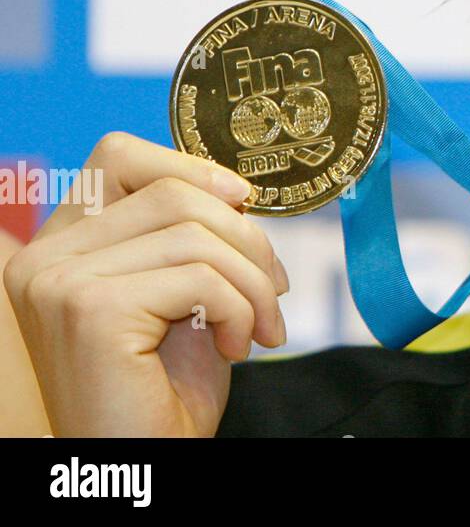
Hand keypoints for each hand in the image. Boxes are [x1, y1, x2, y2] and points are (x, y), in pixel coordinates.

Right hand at [2, 132, 288, 436]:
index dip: (191, 168)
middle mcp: (44, 257)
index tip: (243, 202)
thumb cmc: (164, 387)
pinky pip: (201, 278)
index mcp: (60, 244)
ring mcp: (59, 281)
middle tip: (275, 288)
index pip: (119, 154)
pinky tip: (236, 347)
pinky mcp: (90, 310)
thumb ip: (191, 233)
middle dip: (245, 237)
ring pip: (196, 234)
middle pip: (172, 191)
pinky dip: (241, 309)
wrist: (141, 463)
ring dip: (253, 281)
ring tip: (260, 326)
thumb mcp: (181, 291)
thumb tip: (236, 189)